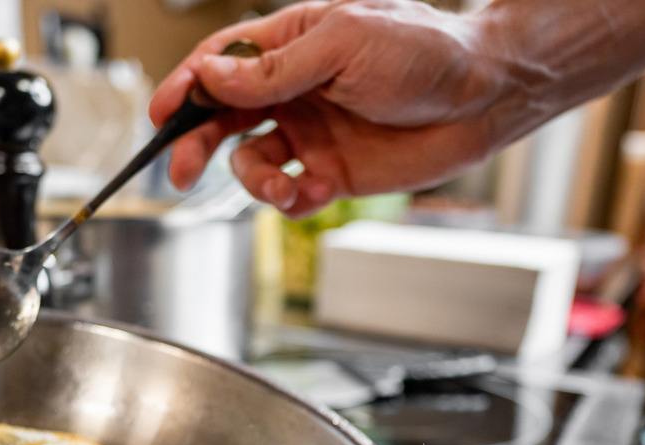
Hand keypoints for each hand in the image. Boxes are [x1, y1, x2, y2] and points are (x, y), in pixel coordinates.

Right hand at [150, 0, 644, 218]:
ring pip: (251, 161)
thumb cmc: (426, 51)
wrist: (485, 96)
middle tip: (178, 171)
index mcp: (291, 44)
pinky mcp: (333, 172)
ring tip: (278, 188)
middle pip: (222, 118)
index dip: (185, 89)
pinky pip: (290, 193)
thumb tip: (211, 76)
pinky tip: (309, 192)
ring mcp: (312, 131)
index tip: (160, 114)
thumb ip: (272, 69)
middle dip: (195, 145)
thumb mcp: (342, 45)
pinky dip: (289, 201)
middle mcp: (295, 89)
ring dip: (252, 180)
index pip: (220, 65)